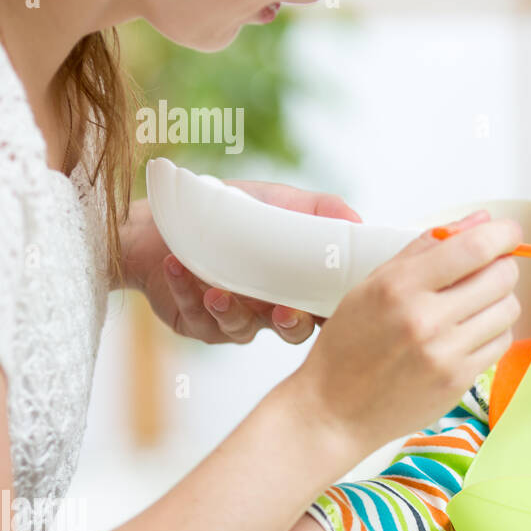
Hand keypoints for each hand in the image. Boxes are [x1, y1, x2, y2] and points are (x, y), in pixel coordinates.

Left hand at [122, 179, 363, 344]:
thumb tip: (361, 223)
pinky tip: (177, 268)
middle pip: (294, 330)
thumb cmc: (233, 211)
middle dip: (291, 324)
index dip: (335, 309)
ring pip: (242, 330)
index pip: (326, 306)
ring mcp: (236, 318)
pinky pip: (198, 317)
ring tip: (215, 291)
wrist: (168, 219)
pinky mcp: (199, 322)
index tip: (336, 301)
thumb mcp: (283, 200)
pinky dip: (187, 292)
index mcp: (297, 285)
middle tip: (282, 312)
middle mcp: (271, 307)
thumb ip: (324, 210)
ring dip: (230, 312)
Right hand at [287, 210, 521, 456]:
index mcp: (400, 286)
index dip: (503, 234)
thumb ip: (426, 247)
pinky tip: (467, 334)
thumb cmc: (350, 345)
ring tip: (472, 306)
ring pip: (508, 309)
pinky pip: (502, 342)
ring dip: (498, 301)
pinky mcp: (459, 381)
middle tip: (484, 272)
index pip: (475, 247)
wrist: (334, 412)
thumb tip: (479, 220)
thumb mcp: (373, 284)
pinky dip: (492, 332)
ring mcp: (445, 353)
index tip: (508, 234)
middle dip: (501, 267)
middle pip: (502, 276)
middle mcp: (425, 319)